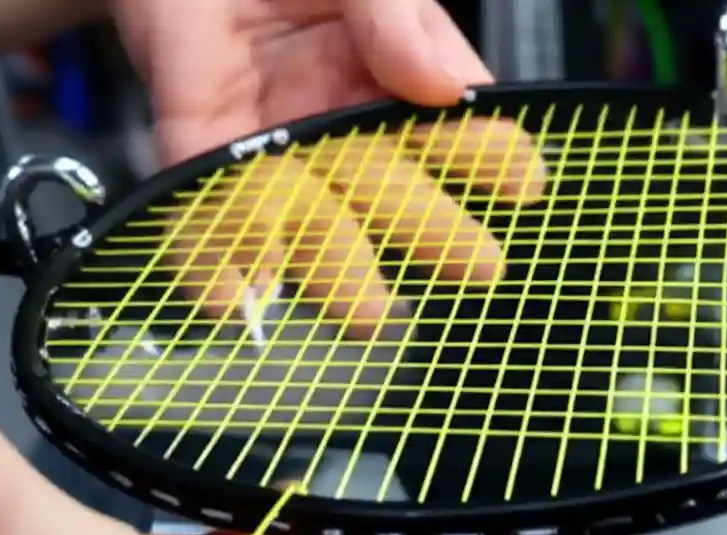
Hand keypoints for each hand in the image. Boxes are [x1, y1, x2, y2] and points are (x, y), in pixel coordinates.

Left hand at [111, 0, 548, 338]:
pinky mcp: (205, 144)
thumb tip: (444, 87)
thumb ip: (399, 17)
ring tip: (367, 313)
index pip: (458, 133)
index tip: (521, 183)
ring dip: (337, 269)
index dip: (493, 159)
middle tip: (476, 267)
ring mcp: (277, 141)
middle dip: (434, 231)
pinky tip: (234, 295)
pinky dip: (216, 256)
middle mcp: (346, 124)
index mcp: (401, 79)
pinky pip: (212, 205)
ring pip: (314, 217)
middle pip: (396, 189)